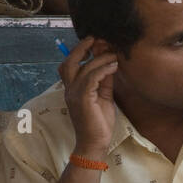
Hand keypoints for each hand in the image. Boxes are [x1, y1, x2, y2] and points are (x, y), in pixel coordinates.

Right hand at [59, 36, 118, 156]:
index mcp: (71, 89)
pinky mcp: (83, 99)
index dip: (80, 51)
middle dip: (82, 47)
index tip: (95, 42)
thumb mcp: (103, 97)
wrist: (95, 144)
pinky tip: (114, 66)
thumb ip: (104, 80)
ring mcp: (74, 94)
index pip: (69, 65)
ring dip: (100, 58)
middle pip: (69, 62)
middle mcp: (69, 90)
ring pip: (85, 68)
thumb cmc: (99, 123)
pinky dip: (104, 69)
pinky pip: (92, 77)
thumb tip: (110, 63)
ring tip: (114, 55)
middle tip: (98, 39)